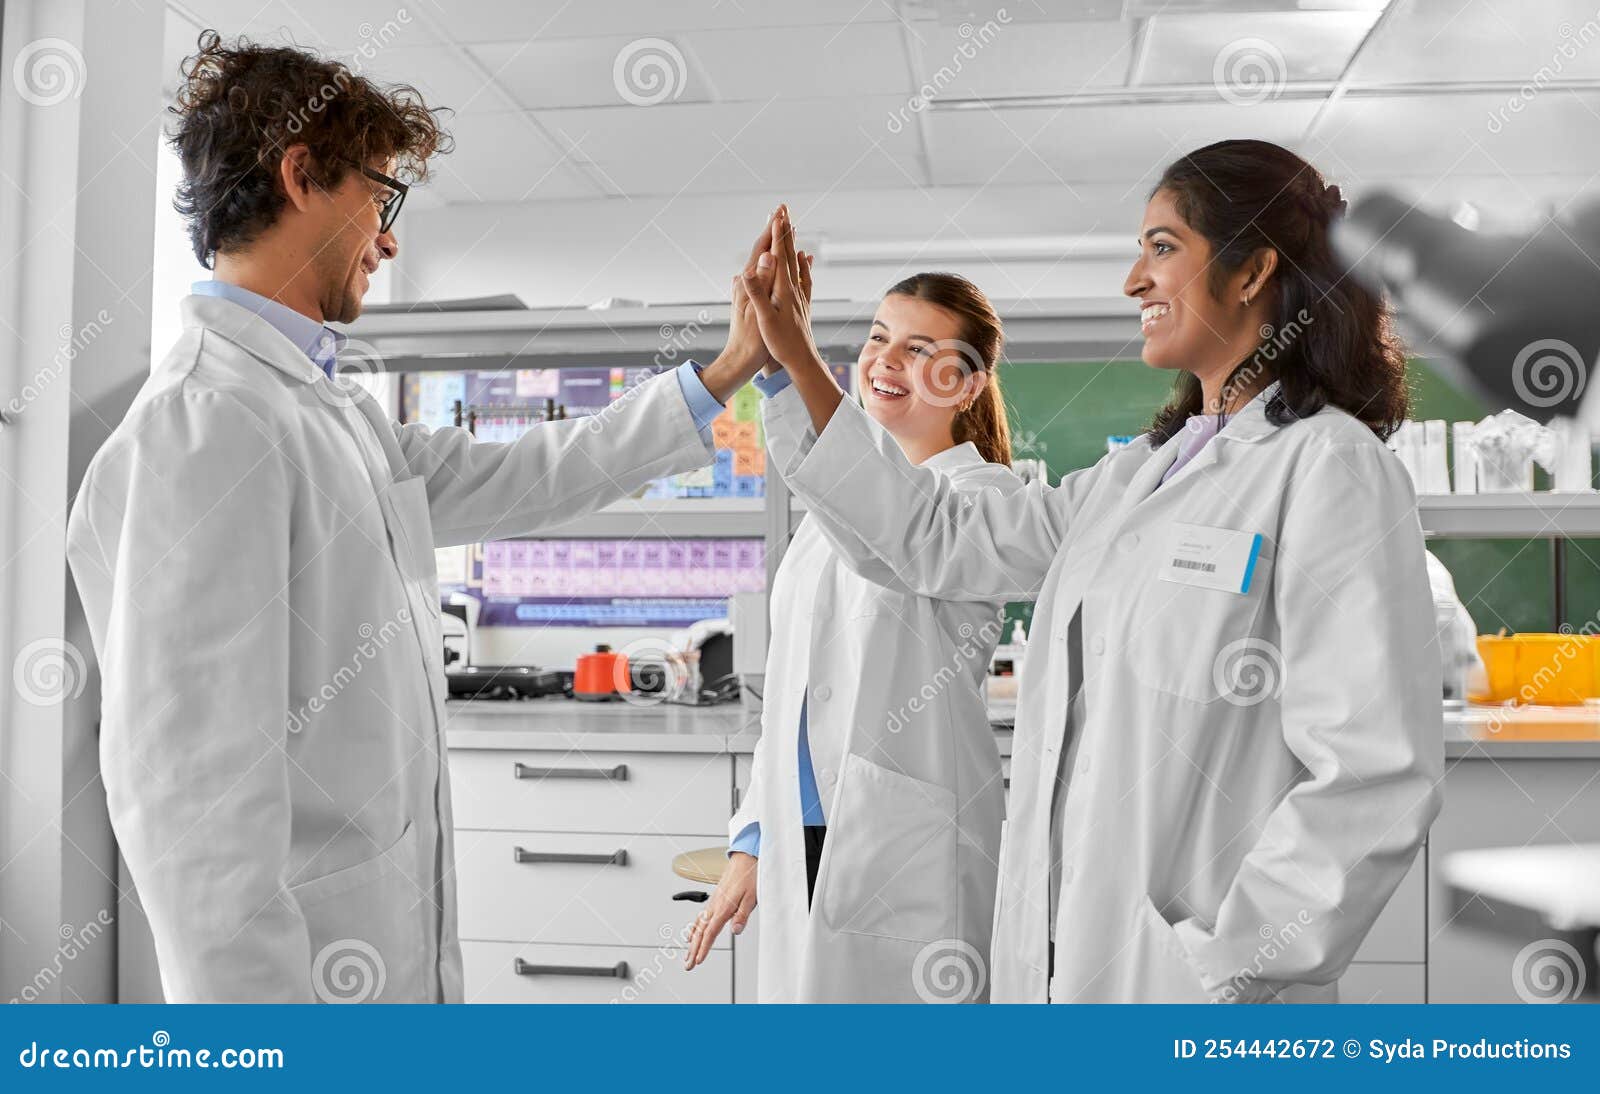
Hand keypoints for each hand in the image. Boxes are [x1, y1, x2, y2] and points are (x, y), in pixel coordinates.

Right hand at [684, 851, 756, 969]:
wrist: (745, 859)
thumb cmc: (749, 876)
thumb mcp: (752, 897)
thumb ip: (742, 915)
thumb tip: (735, 931)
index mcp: (723, 908)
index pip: (710, 933)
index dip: (703, 948)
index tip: (698, 961)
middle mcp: (714, 906)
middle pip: (700, 932)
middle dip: (693, 950)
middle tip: (688, 965)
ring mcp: (712, 902)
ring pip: (697, 926)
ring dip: (691, 942)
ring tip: (687, 954)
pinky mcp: (714, 899)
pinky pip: (699, 917)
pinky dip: (693, 928)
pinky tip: (692, 934)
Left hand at [697, 213, 784, 399]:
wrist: (739, 361)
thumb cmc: (752, 342)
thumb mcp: (760, 311)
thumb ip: (762, 283)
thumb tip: (768, 256)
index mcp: (749, 282)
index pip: (763, 248)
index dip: (773, 228)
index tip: (781, 209)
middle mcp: (747, 282)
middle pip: (762, 249)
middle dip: (773, 229)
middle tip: (782, 209)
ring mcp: (749, 290)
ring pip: (764, 260)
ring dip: (774, 243)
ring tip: (783, 229)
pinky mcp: (753, 298)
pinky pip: (767, 273)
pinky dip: (776, 263)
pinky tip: (778, 261)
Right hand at [743, 204, 819, 372]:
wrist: (803, 362)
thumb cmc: (782, 343)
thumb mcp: (764, 318)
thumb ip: (757, 292)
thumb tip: (748, 270)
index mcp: (783, 290)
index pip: (779, 256)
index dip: (777, 235)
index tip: (776, 215)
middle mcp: (794, 289)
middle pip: (790, 254)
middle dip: (786, 232)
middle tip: (785, 211)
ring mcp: (800, 297)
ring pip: (797, 264)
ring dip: (793, 245)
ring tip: (793, 229)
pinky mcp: (802, 305)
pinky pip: (803, 279)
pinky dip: (803, 265)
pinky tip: (804, 261)